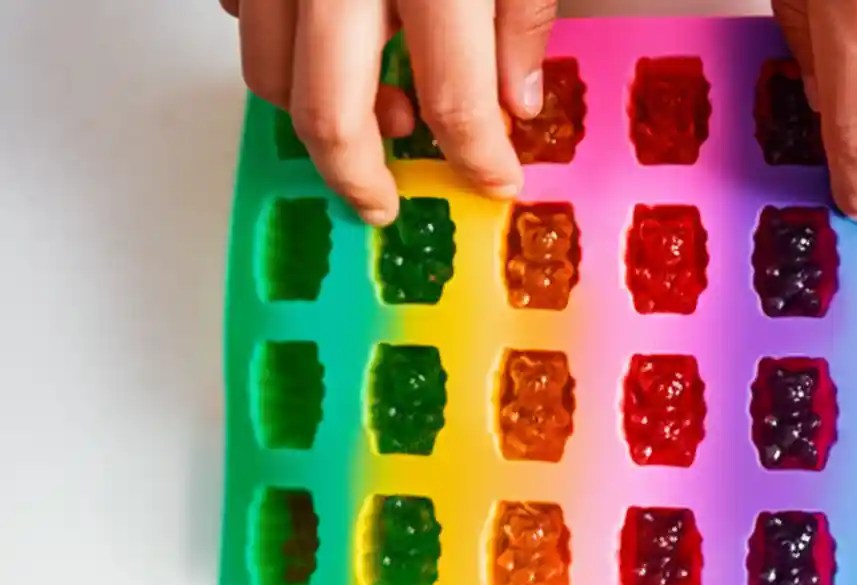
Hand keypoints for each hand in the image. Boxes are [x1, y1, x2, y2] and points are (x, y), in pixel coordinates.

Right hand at [220, 0, 558, 225]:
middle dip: (360, 176)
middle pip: (331, 112)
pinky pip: (244, 17)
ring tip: (379, 111)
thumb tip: (517, 97)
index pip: (453, 100)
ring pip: (271, 75)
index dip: (479, 154)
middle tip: (384, 202)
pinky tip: (331, 49)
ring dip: (320, 115)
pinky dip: (283, 48)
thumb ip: (519, 17)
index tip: (495, 179)